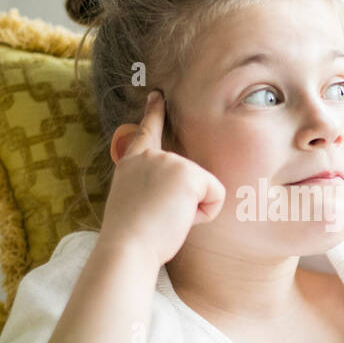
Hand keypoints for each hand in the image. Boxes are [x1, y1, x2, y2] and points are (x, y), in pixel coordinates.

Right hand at [98, 90, 225, 269]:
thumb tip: (176, 193)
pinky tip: (179, 218)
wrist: (127, 247)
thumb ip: (151, 187)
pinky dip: (203, 215)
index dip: (154, 113)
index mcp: (132, 162)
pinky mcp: (188, 173)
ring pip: (204, 189)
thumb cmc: (131, 238)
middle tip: (157, 219)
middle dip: (184, 203)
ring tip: (164, 219)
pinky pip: (215, 197)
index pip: (146, 132)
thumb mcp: (134, 203)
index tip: (157, 95)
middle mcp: (151, 155)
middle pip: (190, 178)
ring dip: (191, 211)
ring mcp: (170, 161)